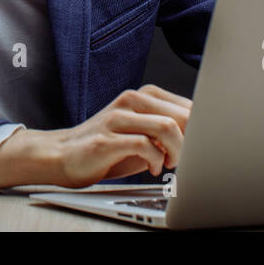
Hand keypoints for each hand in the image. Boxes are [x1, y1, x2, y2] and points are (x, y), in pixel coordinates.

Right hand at [0, 84, 190, 188]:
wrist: (62, 154)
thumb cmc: (106, 147)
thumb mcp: (141, 133)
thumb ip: (167, 131)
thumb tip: (201, 138)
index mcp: (144, 96)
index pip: (188, 106)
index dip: (201, 130)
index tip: (201, 148)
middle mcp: (131, 101)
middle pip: (183, 115)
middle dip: (192, 142)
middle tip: (186, 160)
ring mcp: (118, 117)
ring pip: (167, 128)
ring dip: (177, 152)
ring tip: (170, 164)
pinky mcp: (107, 139)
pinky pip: (144, 146)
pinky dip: (156, 161)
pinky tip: (153, 169)